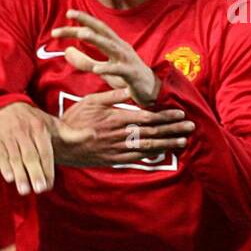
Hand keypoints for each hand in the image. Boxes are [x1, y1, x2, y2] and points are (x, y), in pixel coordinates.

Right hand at [0, 102, 89, 194]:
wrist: (6, 107)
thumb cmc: (34, 121)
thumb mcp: (54, 124)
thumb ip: (72, 134)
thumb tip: (93, 135)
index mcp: (40, 129)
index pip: (45, 152)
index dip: (47, 169)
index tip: (49, 185)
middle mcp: (24, 132)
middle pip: (30, 156)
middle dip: (35, 173)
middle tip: (40, 190)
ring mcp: (9, 136)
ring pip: (15, 157)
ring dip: (20, 174)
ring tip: (24, 190)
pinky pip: (1, 155)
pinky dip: (4, 166)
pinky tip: (9, 178)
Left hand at [52, 10, 159, 105]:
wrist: (152, 91)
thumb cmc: (126, 78)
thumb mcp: (103, 69)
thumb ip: (85, 61)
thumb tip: (66, 51)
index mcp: (114, 44)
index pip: (96, 29)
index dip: (83, 19)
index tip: (68, 13)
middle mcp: (120, 47)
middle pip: (101, 31)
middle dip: (86, 21)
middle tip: (69, 13)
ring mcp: (127, 60)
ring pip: (110, 46)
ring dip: (96, 39)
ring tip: (80, 33)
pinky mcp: (131, 74)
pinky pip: (119, 70)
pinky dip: (108, 68)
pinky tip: (96, 69)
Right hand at [57, 88, 194, 165]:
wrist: (60, 144)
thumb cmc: (74, 119)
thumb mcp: (92, 101)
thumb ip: (113, 96)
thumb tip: (131, 90)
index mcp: (116, 118)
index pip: (147, 117)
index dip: (165, 116)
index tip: (180, 114)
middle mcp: (120, 135)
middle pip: (152, 132)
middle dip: (173, 129)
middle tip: (190, 127)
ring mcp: (117, 149)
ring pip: (148, 146)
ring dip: (167, 143)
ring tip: (183, 141)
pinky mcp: (113, 159)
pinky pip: (136, 158)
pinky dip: (151, 156)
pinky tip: (163, 154)